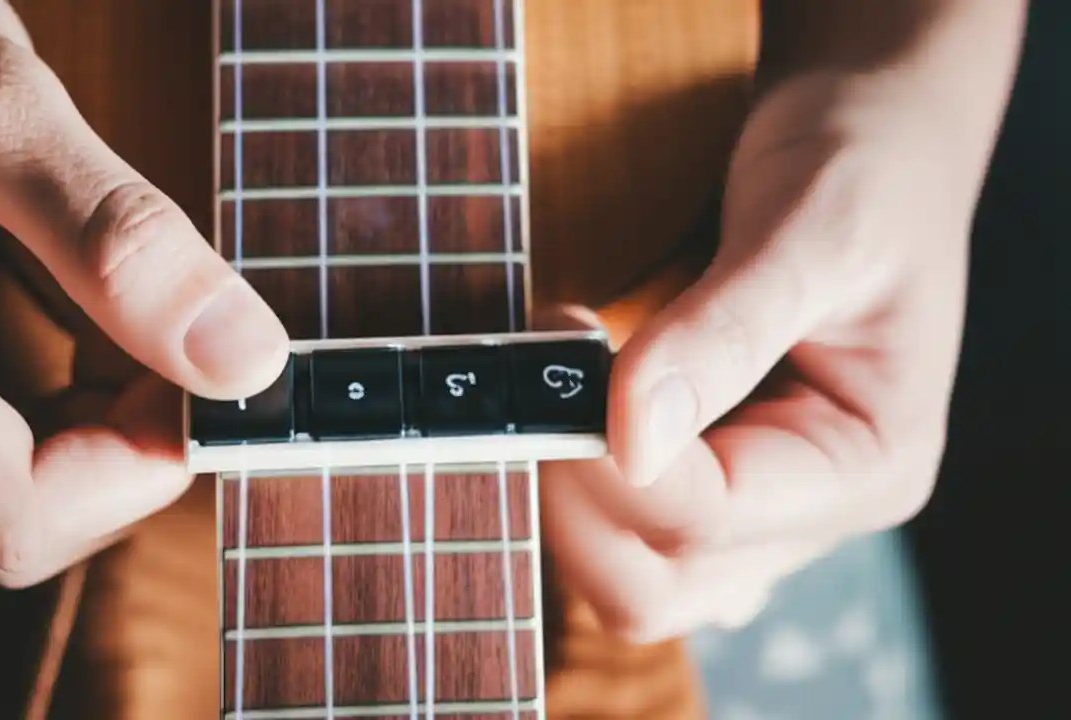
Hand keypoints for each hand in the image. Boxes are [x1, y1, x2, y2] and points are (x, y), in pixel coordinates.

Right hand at [0, 0, 287, 587]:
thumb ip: (115, 235)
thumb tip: (243, 358)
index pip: (11, 515)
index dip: (139, 471)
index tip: (213, 385)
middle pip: (5, 521)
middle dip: (124, 448)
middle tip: (186, 343)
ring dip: (97, 430)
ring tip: (141, 325)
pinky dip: (57, 411)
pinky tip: (92, 332)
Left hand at [542, 58, 1014, 641]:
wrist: (869, 134)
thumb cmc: (862, 169)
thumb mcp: (809, 235)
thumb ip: (721, 337)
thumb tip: (629, 443)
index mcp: (866, 465)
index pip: (706, 517)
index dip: (607, 454)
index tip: (559, 342)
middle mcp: (814, 509)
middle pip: (658, 587)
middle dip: (574, 501)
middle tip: (539, 382)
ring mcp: (757, 506)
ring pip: (630, 576)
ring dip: (566, 497)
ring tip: (553, 381)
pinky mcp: (711, 480)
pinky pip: (623, 533)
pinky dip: (576, 486)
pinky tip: (570, 403)